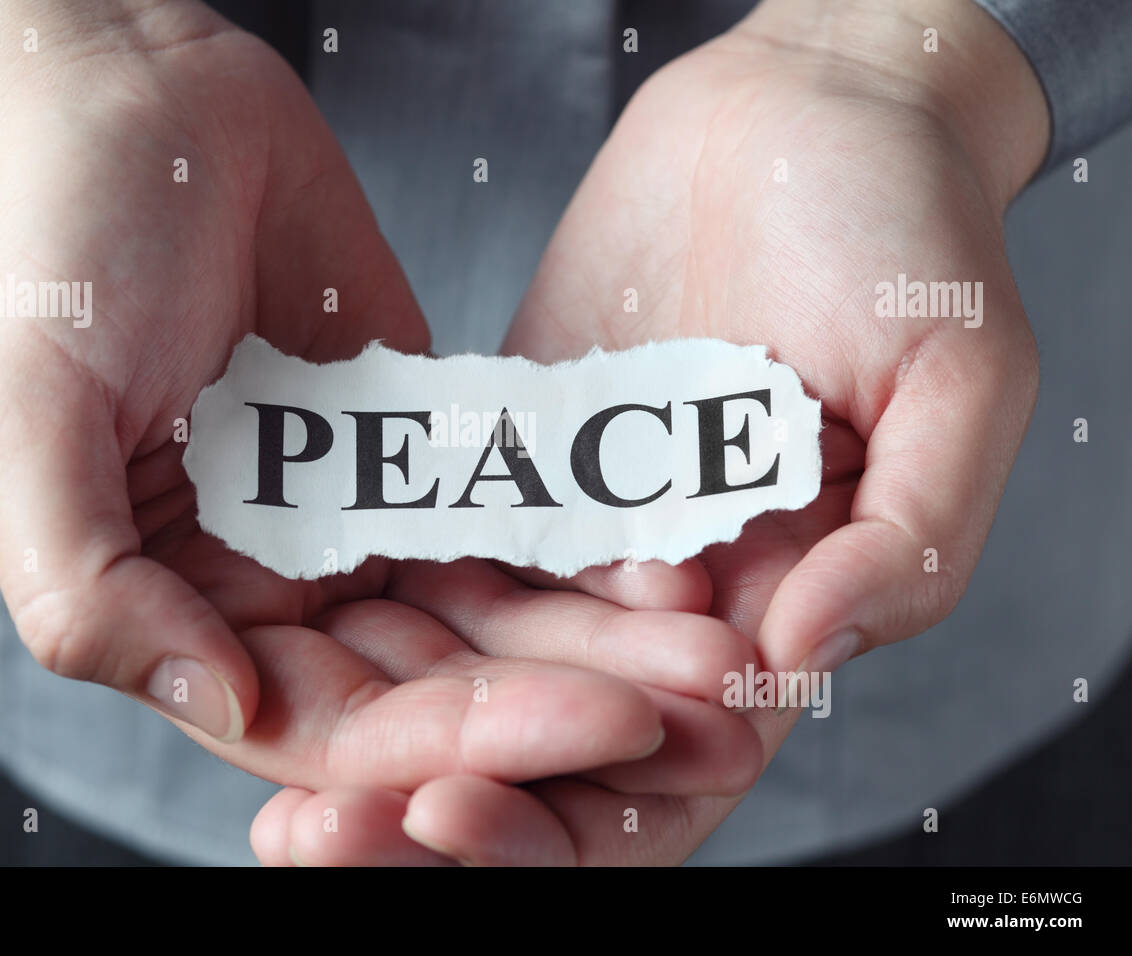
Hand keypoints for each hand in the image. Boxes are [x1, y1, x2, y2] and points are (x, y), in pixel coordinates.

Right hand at [0, 0, 733, 793]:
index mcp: (181, 610)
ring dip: (600, 638)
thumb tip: (218, 707)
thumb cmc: (48, 251)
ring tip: (720, 645)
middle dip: (568, 698)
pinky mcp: (421, 443)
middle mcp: (276, 586)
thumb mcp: (27, 424)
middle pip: (436, 684)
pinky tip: (677, 559)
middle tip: (707, 699)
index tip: (598, 722)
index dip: (463, 742)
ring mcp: (356, 516)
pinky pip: (513, 513)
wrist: (135, 101)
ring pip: (490, 613)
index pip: (334, 725)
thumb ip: (90, 590)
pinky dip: (589, 545)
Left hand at [249, 0, 1048, 863]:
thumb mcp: (960, 378)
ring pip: (469, 668)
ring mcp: (584, 531)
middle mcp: (667, 603)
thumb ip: (909, 537)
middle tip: (311, 832)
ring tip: (269, 767)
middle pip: (543, 750)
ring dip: (376, 725)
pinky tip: (281, 633)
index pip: (665, 777)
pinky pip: (436, 541)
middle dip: (432, 802)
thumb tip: (805, 655)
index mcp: (779, 619)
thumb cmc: (907, 230)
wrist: (806, 113)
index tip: (449, 805)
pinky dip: (369, 595)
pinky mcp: (521, 457)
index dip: (561, 819)